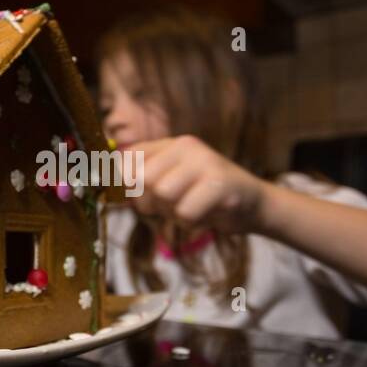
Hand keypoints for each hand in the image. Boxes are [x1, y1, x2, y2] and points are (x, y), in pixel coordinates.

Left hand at [133, 135, 266, 234]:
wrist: (255, 204)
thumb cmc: (206, 197)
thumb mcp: (174, 182)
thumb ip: (145, 181)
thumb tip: (111, 185)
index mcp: (173, 144)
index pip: (129, 159)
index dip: (125, 183)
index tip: (137, 196)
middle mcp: (188, 147)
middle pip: (143, 180)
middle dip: (150, 203)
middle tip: (171, 207)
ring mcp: (205, 163)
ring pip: (164, 195)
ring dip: (173, 214)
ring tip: (192, 209)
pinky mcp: (221, 184)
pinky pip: (186, 212)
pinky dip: (191, 222)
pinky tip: (207, 215)